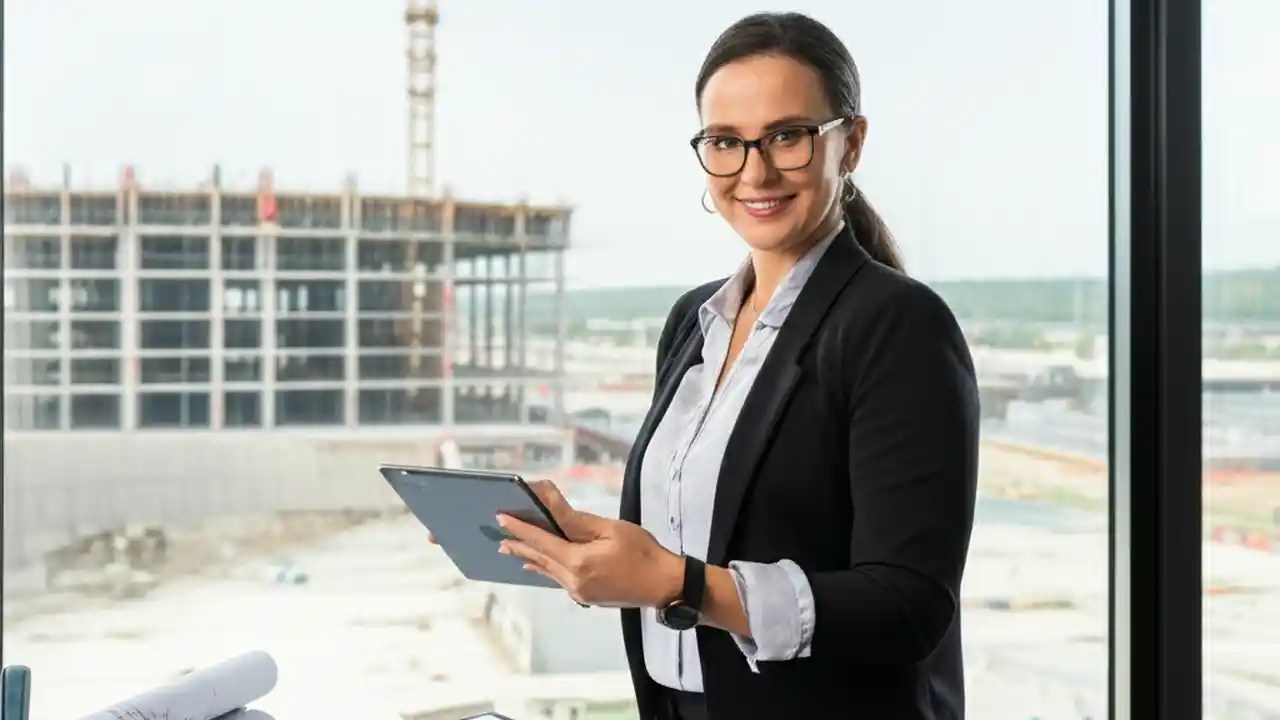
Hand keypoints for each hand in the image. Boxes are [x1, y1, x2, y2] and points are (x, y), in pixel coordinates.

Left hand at [497, 479, 682, 607]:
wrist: (665, 585)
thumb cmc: (643, 553)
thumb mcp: (611, 529)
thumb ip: (576, 519)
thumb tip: (550, 504)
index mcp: (578, 562)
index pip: (541, 541)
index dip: (520, 528)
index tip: (502, 518)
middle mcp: (573, 581)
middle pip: (539, 558)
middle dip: (519, 545)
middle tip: (499, 535)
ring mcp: (579, 592)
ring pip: (547, 570)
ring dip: (529, 557)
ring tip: (511, 549)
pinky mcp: (587, 597)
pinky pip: (558, 580)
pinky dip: (545, 569)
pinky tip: (538, 566)